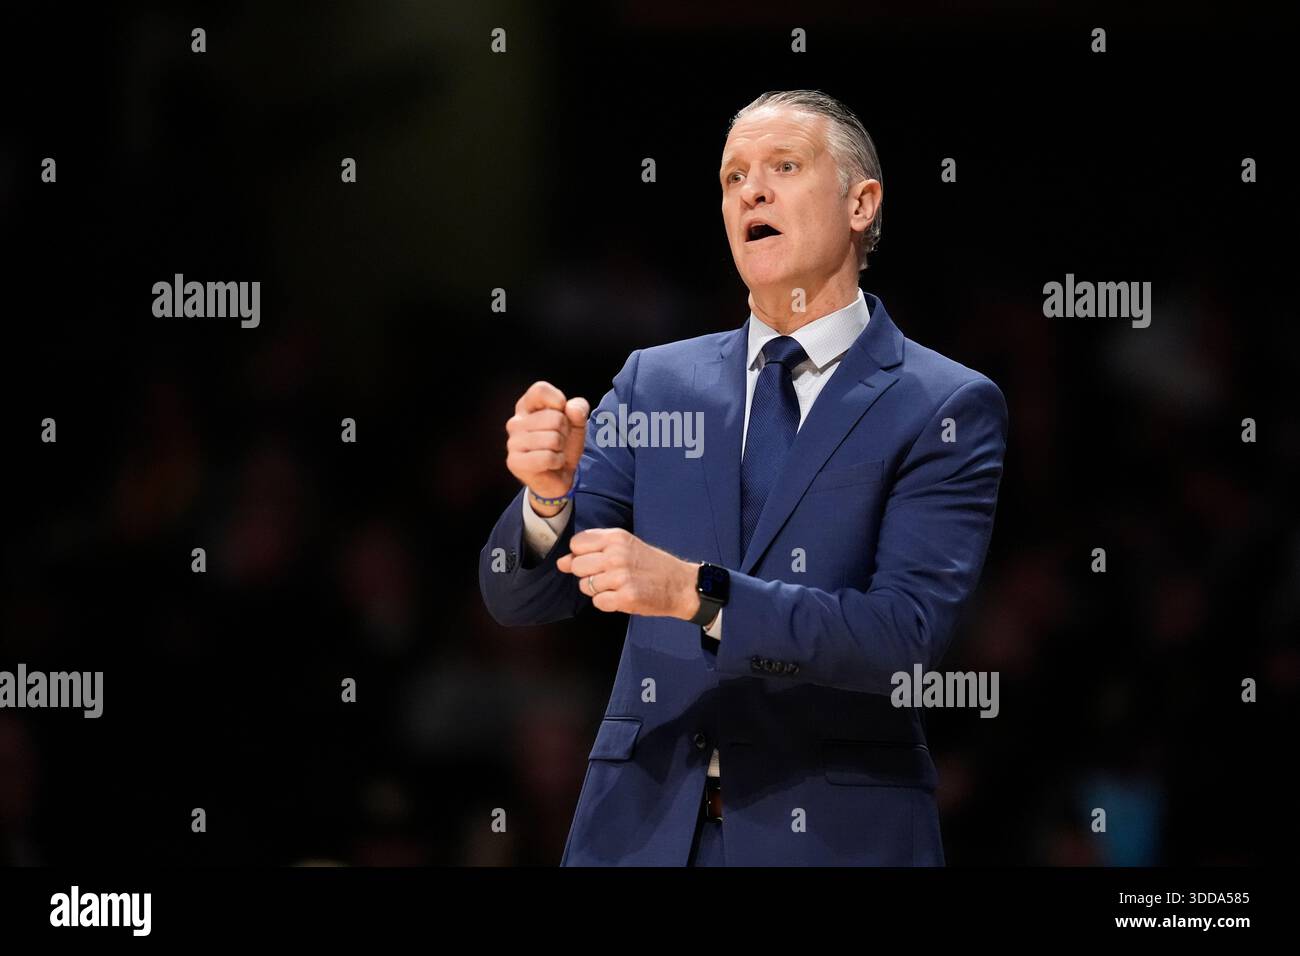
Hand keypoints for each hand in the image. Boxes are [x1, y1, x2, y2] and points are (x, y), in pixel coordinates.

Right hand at [505, 381, 588, 515]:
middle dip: (565, 431)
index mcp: (526, 406)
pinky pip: (547, 457)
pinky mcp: (515, 462)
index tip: (562, 412)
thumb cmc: (564, 444)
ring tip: (555, 452)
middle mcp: (515, 422)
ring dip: (561, 448)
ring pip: (553, 439)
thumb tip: (571, 408)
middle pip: (554, 417)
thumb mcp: (577, 423)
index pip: (540, 390)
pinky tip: (552, 463)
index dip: (558, 400)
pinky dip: (557, 461)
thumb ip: (578, 409)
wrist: (560, 475)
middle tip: (560, 440)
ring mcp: (513, 442)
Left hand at [557, 528, 700, 620]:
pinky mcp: (626, 597)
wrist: (680, 584)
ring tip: (618, 586)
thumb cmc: (650, 565)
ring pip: (585, 586)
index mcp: (616, 537)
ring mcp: (621, 577)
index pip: (577, 544)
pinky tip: (621, 596)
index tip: (598, 560)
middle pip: (577, 566)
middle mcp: (617, 554)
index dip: (582, 555)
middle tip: (608, 576)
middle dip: (587, 575)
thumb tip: (561, 562)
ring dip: (598, 590)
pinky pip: (598, 602)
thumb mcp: (624, 547)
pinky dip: (607, 603)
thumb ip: (592, 551)